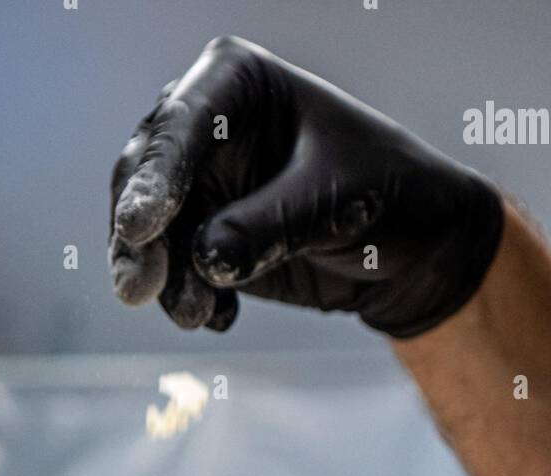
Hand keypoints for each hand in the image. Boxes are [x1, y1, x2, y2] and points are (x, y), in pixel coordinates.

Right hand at [109, 35, 502, 337]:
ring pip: (151, 235)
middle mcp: (206, 128)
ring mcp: (201, 186)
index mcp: (236, 82)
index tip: (141, 228)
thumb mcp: (334, 201)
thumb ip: (269, 226)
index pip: (180, 125)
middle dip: (137, 239)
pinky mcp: (206, 239)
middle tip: (139, 290)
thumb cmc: (388, 193)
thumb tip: (206, 257)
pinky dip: (189, 299)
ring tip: (197, 317)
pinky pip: (176, 272)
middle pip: (143, 178)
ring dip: (166, 281)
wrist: (413, 247)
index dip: (156, 177)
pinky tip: (220, 318)